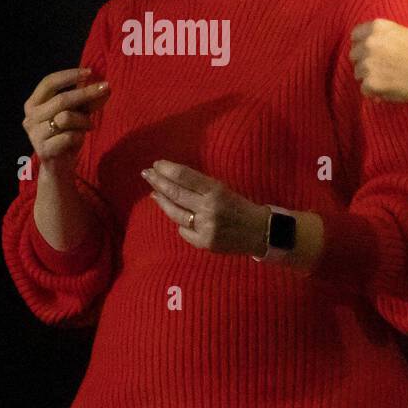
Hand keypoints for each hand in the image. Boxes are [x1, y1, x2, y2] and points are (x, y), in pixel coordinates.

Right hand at [22, 66, 110, 174]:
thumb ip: (88, 100)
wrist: (59, 167)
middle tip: (106, 88)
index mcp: (33, 104)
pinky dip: (79, 136)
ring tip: (87, 126)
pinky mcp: (44, 150)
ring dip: (83, 120)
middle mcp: (30, 118)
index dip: (69, 75)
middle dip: (86, 93)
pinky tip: (79, 140)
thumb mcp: (78, 114)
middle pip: (61, 99)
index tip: (89, 72)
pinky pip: (69, 136)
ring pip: (66, 118)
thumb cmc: (66, 136)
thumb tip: (105, 87)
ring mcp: (35, 135)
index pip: (48, 82)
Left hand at [141, 160, 268, 257]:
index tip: (156, 164)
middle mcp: (209, 208)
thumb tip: (172, 180)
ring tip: (154, 192)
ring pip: (175, 213)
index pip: (185, 176)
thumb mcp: (224, 189)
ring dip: (162, 201)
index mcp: (216, 190)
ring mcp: (205, 227)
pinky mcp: (205, 243)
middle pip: (175, 193)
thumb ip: (200, 186)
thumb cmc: (241, 207)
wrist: (262, 232)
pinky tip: (178, 217)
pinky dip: (181, 223)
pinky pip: (183, 231)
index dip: (168, 169)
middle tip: (146, 174)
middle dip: (158, 182)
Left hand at [350, 19, 407, 102]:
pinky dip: (375, 93)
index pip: (355, 36)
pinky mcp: (370, 82)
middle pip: (354, 56)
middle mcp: (369, 42)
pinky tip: (391, 90)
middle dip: (365, 63)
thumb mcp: (402, 34)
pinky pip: (365, 90)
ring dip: (370, 78)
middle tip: (383, 70)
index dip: (363, 46)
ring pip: (358, 74)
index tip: (372, 54)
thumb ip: (383, 39)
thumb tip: (368, 52)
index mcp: (377, 27)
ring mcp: (368, 63)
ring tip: (390, 80)